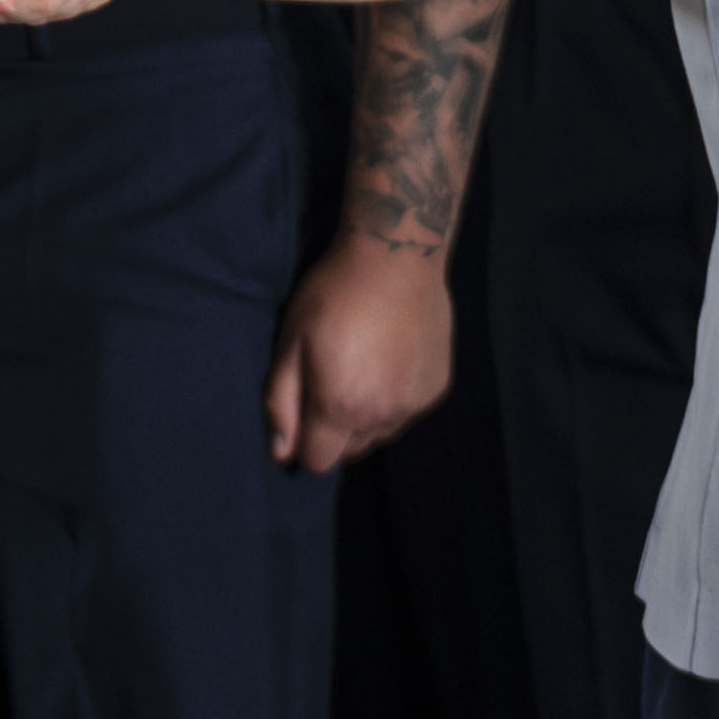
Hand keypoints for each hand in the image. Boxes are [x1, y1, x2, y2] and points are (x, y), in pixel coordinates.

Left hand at [268, 230, 451, 472]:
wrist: (396, 256)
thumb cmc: (334, 294)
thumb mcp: (291, 341)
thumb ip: (282, 403)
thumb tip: (281, 452)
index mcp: (341, 408)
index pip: (317, 462)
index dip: (303, 443)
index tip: (302, 411)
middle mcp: (382, 415)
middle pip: (350, 452)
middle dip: (335, 431)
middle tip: (330, 382)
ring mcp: (415, 403)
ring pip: (380, 433)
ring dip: (366, 416)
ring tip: (360, 368)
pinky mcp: (437, 387)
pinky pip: (407, 411)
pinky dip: (394, 397)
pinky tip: (388, 359)